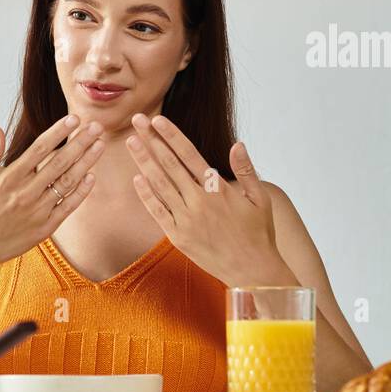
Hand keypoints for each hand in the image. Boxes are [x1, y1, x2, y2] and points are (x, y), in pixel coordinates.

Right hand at [0, 115, 102, 274]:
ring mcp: (37, 212)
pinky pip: (68, 207)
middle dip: (80, 142)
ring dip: (86, 162)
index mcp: (9, 178)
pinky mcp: (44, 229)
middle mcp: (25, 193)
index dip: (59, 132)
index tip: (74, 118)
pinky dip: (81, 192)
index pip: (40, 149)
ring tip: (100, 145)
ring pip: (67, 182)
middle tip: (96, 126)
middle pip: (60, 162)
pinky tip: (91, 177)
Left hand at [125, 113, 287, 285]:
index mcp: (218, 189)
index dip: (171, 135)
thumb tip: (238, 144)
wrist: (253, 272)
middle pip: (169, 164)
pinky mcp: (178, 237)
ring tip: (130, 142)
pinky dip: (146, 195)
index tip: (157, 120)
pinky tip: (136, 179)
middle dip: (151, 140)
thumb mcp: (260, 199)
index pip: (189, 154)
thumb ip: (246, 170)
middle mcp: (200, 201)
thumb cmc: (259, 234)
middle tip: (136, 120)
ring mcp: (186, 219)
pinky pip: (158, 212)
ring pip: (159, 184)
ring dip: (143, 162)